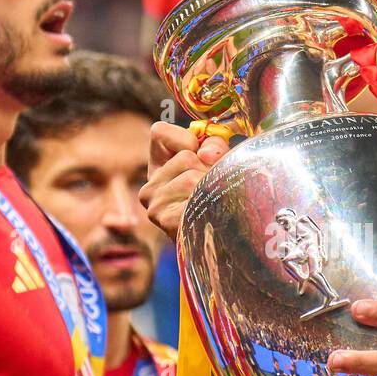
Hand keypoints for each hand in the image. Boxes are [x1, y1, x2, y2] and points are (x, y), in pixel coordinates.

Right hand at [140, 121, 229, 239]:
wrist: (227, 243)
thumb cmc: (222, 200)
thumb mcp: (215, 164)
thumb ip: (214, 147)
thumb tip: (207, 154)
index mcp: (158, 169)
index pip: (159, 132)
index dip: (186, 138)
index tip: (203, 156)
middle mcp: (149, 187)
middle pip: (185, 156)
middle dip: (209, 169)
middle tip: (215, 190)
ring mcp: (155, 205)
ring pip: (192, 177)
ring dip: (213, 187)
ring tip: (214, 204)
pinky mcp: (165, 220)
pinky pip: (196, 196)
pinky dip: (213, 202)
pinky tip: (211, 215)